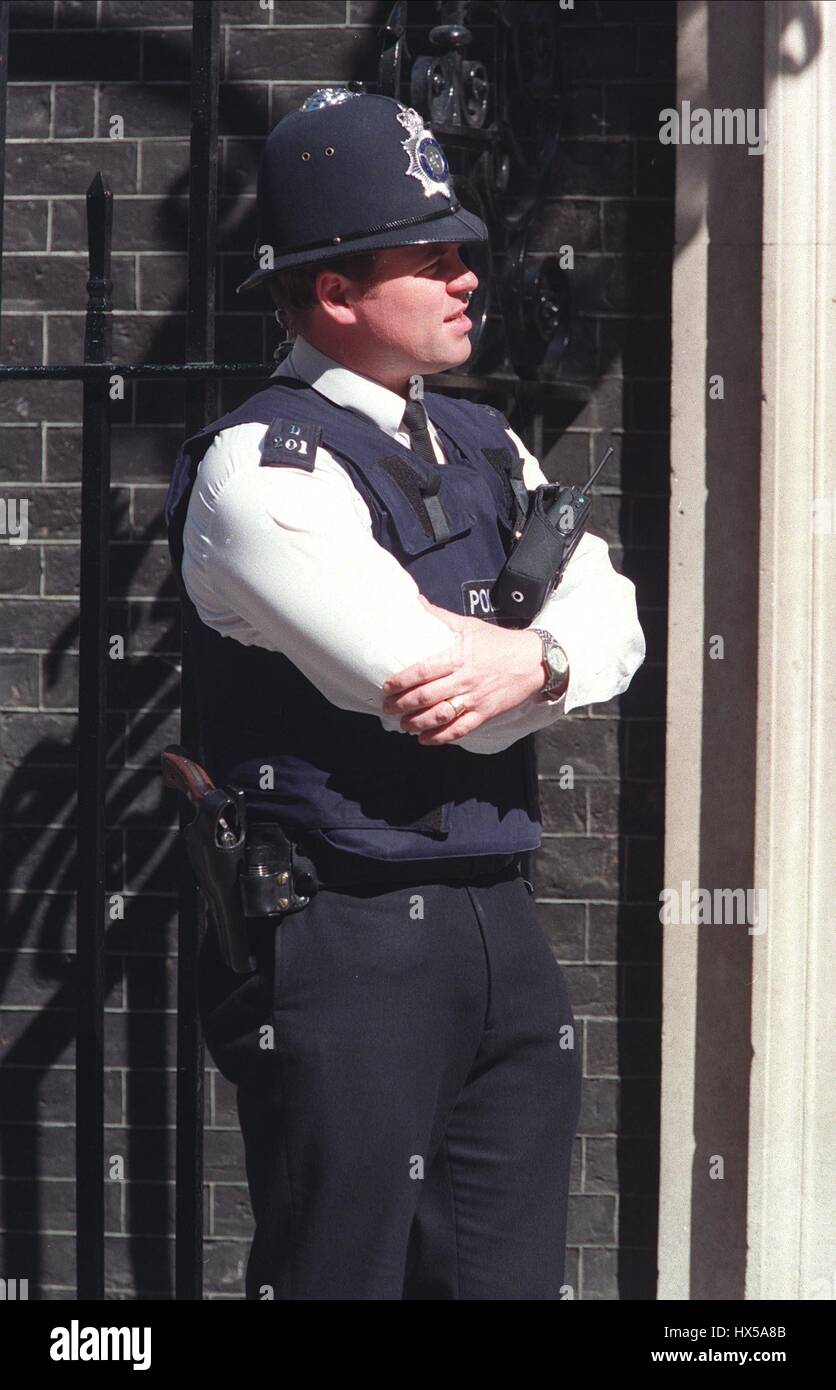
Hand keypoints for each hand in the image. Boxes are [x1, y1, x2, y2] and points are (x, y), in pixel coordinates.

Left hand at [381, 595, 545, 744]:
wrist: (533, 659)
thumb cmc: (498, 641)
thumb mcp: (469, 625)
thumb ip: (440, 617)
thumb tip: (416, 601)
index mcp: (458, 657)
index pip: (423, 671)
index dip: (402, 681)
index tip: (387, 687)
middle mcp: (464, 680)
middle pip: (426, 697)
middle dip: (402, 705)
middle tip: (388, 707)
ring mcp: (475, 699)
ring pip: (440, 716)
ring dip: (417, 723)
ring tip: (403, 724)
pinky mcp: (485, 713)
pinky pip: (459, 729)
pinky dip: (440, 737)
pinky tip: (425, 739)